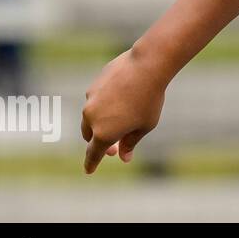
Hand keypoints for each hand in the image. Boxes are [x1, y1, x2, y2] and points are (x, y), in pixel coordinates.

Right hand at [80, 48, 167, 173]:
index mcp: (103, 133)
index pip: (93, 154)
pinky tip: (122, 98)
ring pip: (91, 117)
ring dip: (101, 122)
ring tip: (120, 121)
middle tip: (115, 147)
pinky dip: (105, 105)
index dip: (91, 163)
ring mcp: (90, 100)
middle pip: (90, 136)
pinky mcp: (93, 85)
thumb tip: (124, 157)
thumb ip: (131, 142)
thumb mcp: (145, 125)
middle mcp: (92, 118)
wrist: (146, 67)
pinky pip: (96, 100)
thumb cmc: (149, 99)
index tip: (89, 170)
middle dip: (100, 142)